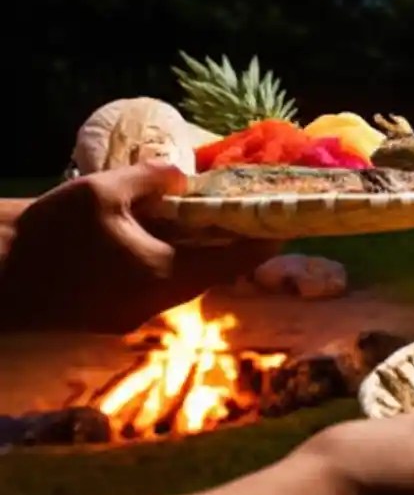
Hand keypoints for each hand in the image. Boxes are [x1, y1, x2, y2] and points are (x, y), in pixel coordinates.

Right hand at [0, 162, 278, 332]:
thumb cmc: (47, 231)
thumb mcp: (102, 191)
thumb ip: (153, 180)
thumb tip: (183, 174)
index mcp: (164, 274)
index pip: (234, 261)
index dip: (263, 242)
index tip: (284, 226)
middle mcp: (156, 303)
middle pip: (213, 275)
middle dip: (230, 247)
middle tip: (241, 218)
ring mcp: (133, 317)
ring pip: (183, 285)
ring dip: (197, 258)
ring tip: (202, 225)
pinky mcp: (112, 320)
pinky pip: (155, 292)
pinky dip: (167, 268)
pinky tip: (158, 243)